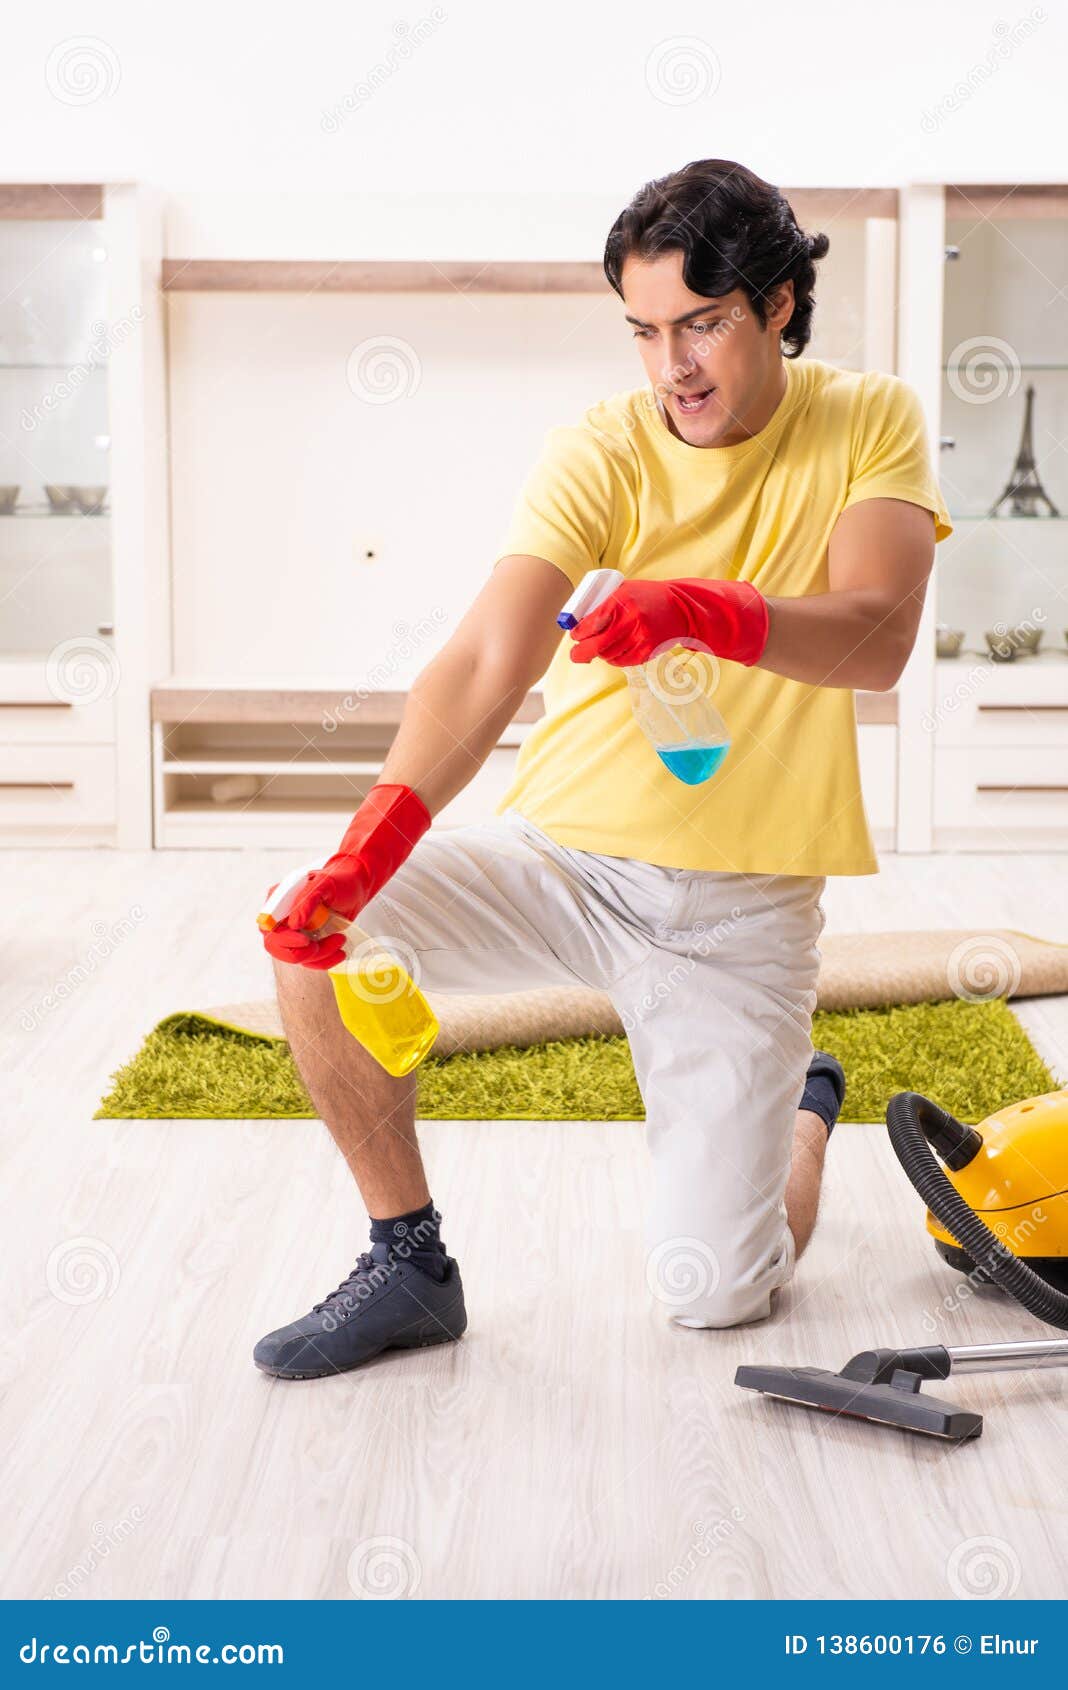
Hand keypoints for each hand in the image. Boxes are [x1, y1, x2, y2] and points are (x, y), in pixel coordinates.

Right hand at [260, 783, 430, 969]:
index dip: (287, 944)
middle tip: (327, 946)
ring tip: (338, 946)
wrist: (363, 870)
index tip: (310, 941)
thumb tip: (295, 922)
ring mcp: (297, 922)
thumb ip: (310, 900)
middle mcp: (284, 912)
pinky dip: (323, 957)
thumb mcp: (329, 884)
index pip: (270, 933)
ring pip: (295, 954)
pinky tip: (338, 947)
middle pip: (279, 948)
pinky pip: (310, 953)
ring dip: (315, 958)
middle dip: (303, 954)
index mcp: (281, 898)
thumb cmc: (347, 873)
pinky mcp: (312, 930)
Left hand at [568, 577, 768, 668]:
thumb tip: (576, 622)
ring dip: (600, 655)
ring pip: (608, 656)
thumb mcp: (623, 590)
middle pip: (596, 646)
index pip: (590, 624)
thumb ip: (601, 603)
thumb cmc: (646, 596)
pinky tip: (616, 650)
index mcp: (620, 601)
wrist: (680, 608)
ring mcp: (640, 638)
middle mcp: (630, 620)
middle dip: (580, 653)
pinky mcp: (647, 651)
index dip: (578, 633)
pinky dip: (615, 659)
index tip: (575, 635)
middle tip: (576, 654)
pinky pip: (622, 661)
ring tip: (600, 647)